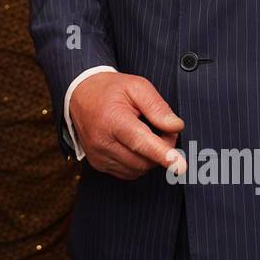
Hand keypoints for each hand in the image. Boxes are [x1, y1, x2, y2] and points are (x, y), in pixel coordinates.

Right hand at [68, 71, 185, 180]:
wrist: (80, 94)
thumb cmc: (110, 89)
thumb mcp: (137, 86)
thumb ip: (157, 107)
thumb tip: (176, 127)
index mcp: (113, 120)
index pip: (141, 141)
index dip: (163, 154)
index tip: (180, 166)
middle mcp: (102, 141)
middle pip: (144, 159)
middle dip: (162, 149)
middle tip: (163, 129)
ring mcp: (98, 155)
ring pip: (138, 169)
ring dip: (150, 158)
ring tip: (146, 134)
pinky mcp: (97, 164)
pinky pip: (128, 172)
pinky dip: (138, 163)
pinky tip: (134, 145)